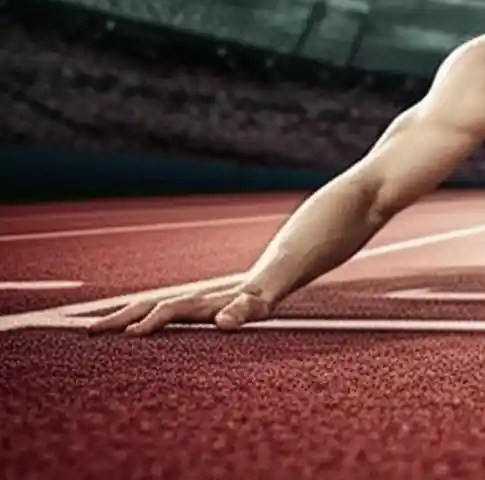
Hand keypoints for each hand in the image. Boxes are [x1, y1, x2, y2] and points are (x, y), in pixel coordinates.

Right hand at [87, 287, 273, 335]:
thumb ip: (242, 312)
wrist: (263, 281)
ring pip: (146, 307)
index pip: (170, 310)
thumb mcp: (257, 307)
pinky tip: (119, 330)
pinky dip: (132, 319)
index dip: (151, 321)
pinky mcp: (183, 309)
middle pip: (147, 305)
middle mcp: (186, 300)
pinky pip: (152, 313)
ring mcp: (183, 304)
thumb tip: (224, 322)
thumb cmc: (259, 299)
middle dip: (119, 318)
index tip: (130, 334)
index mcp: (201, 302)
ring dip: (120, 317)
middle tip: (89, 331)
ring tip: (94, 330)